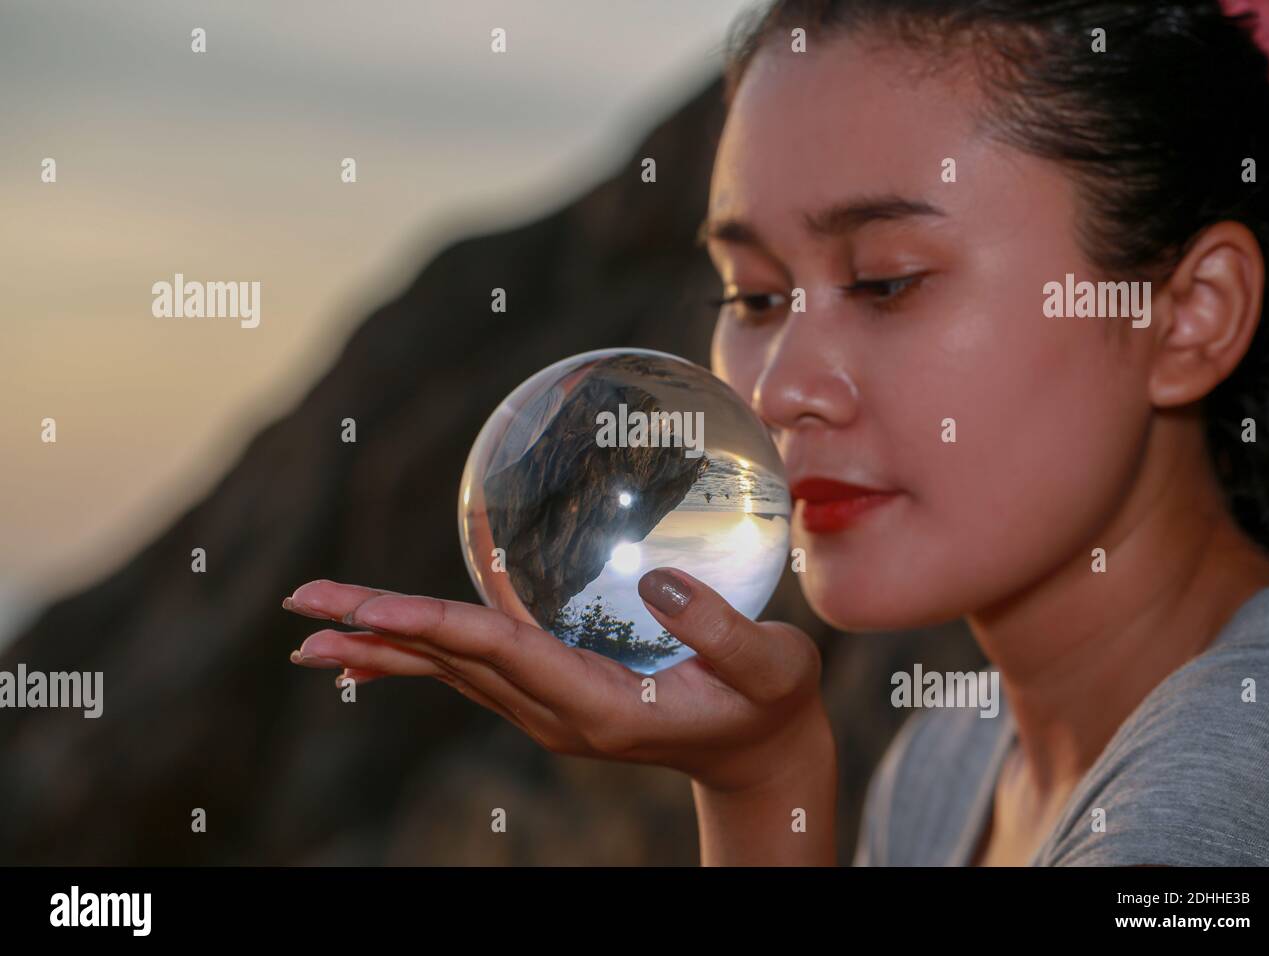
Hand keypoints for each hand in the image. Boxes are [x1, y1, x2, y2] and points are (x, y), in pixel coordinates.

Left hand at [281, 568, 828, 792]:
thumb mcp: (772, 667)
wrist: (759, 755)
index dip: (433, 622)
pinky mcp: (551, 697)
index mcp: (598, 706)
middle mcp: (556, 714)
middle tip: (300, 603)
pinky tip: (380, 645)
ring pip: (450, 671)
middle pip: (452, 662)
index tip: (368, 606)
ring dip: (383, 644)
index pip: (499, 654)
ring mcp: (548, 711)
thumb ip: (721, 629)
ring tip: (314, 627)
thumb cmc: (771, 703)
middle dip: (376, 629)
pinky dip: (420, 653)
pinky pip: (471, 671)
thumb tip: (656, 580)